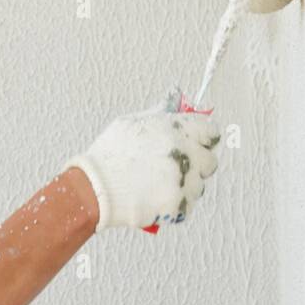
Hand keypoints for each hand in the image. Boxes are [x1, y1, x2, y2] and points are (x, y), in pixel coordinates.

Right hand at [64, 88, 221, 231]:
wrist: (94, 189)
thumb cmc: (109, 156)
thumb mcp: (131, 124)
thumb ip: (159, 112)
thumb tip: (174, 97)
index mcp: (176, 129)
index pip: (210, 131)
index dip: (203, 139)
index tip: (197, 144)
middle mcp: (184, 153)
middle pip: (209, 161)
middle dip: (196, 166)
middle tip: (175, 169)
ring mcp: (182, 180)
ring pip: (198, 186)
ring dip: (184, 187)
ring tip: (158, 186)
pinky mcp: (178, 204)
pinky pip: (187, 207)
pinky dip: (174, 206)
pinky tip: (154, 199)